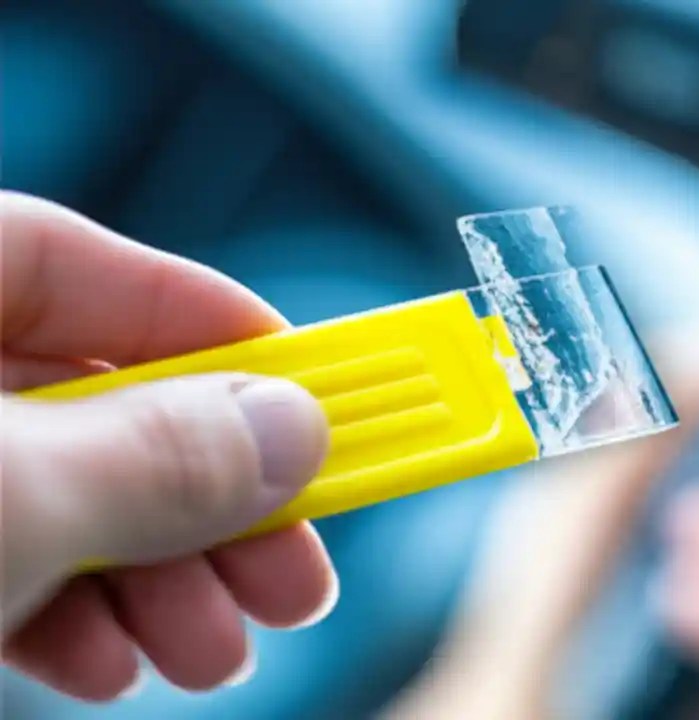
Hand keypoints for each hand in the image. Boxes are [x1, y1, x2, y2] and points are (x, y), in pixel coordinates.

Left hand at [1, 193, 334, 700]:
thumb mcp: (10, 498)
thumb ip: (158, 456)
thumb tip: (295, 427)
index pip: (89, 267)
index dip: (221, 334)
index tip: (326, 406)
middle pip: (96, 404)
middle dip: (209, 502)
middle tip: (296, 573)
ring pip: (64, 498)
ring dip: (160, 581)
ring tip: (211, 654)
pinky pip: (6, 562)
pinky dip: (75, 617)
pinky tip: (113, 666)